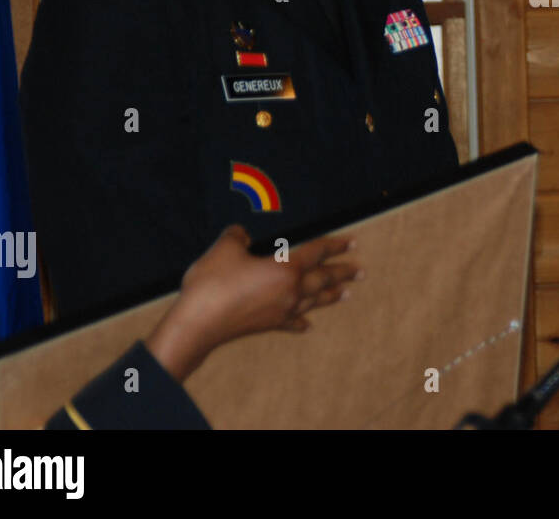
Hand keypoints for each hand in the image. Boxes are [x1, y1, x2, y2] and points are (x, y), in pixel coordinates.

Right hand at [145, 224, 361, 380]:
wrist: (197, 325)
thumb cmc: (213, 284)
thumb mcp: (224, 249)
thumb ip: (237, 235)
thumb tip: (241, 233)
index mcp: (286, 268)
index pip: (317, 252)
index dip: (336, 245)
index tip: (353, 242)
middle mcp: (290, 291)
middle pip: (323, 279)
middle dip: (343, 273)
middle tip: (361, 271)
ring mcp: (281, 311)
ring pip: (314, 301)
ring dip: (331, 296)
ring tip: (347, 294)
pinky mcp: (268, 325)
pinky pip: (292, 322)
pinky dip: (302, 321)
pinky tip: (307, 324)